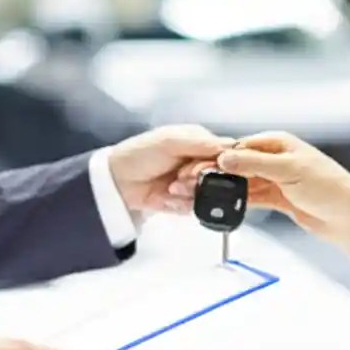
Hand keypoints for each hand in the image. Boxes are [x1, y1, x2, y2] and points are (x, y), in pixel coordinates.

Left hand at [107, 125, 235, 213]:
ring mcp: (195, 185)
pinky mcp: (186, 203)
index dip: (219, 164)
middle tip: (180, 177)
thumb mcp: (169, 140)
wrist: (117, 181)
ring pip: (210, 196)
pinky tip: (165, 198)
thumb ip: (201, 142)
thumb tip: (233, 146)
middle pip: (221, 178)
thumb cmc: (140, 153)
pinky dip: (180, 205)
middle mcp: (202, 164)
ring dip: (189, 194)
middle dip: (200, 180)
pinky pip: (195, 209)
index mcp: (201, 144)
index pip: (227, 155)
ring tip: (170, 189)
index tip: (200, 167)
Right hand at [212, 132, 349, 239]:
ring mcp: (278, 179)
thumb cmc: (329, 188)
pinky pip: (254, 197)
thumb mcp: (288, 170)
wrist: (348, 218)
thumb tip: (225, 157)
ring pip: (246, 181)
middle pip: (241, 164)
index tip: (204, 166)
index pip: (242, 145)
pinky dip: (243, 201)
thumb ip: (255, 163)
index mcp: (280, 143)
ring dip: (230, 188)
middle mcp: (277, 158)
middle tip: (201, 182)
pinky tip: (229, 205)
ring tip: (210, 195)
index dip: (222, 156)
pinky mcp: (279, 198)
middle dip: (222, 173)